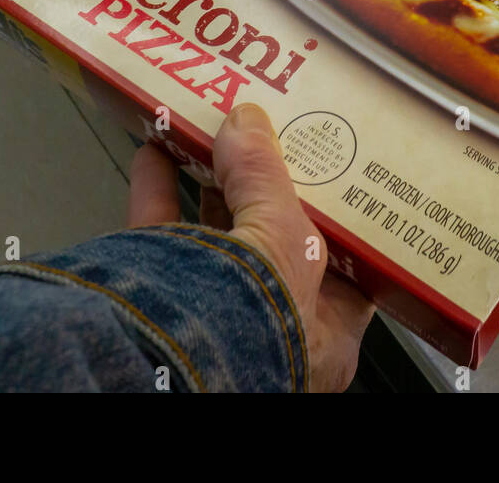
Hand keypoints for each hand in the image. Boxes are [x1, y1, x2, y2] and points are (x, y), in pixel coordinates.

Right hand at [127, 104, 374, 391]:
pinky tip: (155, 153)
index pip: (349, 265)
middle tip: (272, 137)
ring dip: (212, 182)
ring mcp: (212, 319)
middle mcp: (271, 331)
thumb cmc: (241, 334)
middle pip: (275, 241)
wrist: (148, 372)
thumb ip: (265, 178)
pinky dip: (156, 192)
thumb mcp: (277, 239)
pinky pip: (157, 239)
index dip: (343, 215)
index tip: (338, 167)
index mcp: (323, 331)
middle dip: (269, 186)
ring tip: (217, 133)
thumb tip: (249, 125)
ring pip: (213, 239)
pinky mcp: (152, 306)